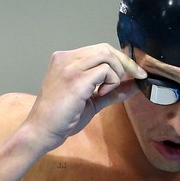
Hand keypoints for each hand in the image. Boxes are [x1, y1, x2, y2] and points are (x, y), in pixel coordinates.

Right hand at [23, 43, 145, 152]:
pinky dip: (111, 82)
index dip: (120, 59)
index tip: (136, 72)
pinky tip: (100, 94)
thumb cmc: (61, 118)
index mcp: (65, 59)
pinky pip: (105, 71)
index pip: (99, 49)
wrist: (42, 131)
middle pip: (105, 48)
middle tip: (137, 77)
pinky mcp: (75, 80)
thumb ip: (112, 91)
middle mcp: (66, 58)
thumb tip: (134, 85)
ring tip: (106, 91)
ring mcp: (70, 68)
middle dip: (126, 63)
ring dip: (116, 74)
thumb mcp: (91, 101)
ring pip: (107, 56)